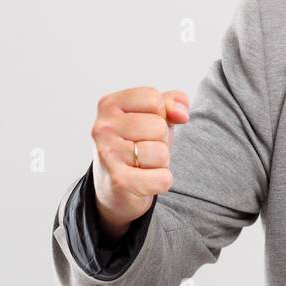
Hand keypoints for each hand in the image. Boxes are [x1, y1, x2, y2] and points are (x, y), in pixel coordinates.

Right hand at [90, 87, 189, 239]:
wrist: (115, 186)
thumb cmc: (137, 143)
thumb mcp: (154, 115)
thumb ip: (171, 102)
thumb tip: (182, 113)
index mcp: (109, 105)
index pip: (153, 99)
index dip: (161, 115)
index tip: (146, 127)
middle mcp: (103, 128)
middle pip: (159, 127)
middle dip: (161, 141)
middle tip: (144, 149)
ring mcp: (108, 155)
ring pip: (161, 153)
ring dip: (160, 162)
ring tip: (143, 164)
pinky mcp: (119, 181)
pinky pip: (162, 178)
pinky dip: (161, 181)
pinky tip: (145, 180)